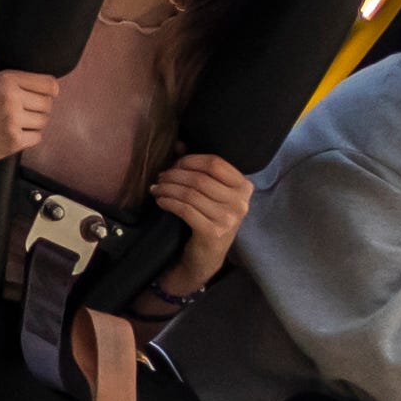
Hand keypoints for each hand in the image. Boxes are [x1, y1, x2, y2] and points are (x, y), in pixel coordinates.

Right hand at [0, 65, 56, 166]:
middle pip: (48, 103)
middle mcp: (12, 99)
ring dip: (36, 122)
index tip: (46, 93)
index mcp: (7, 80)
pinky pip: (37, 137)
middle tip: (30, 110)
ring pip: (44, 121)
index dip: (50, 89)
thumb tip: (18, 63)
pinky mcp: (13, 142)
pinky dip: (31, 136)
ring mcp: (13, 121)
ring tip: (23, 122)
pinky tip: (19, 133)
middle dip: (41, 107)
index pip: (49, 84)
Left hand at [150, 153, 253, 292]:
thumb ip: (198, 169)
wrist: (207, 257)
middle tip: (160, 177)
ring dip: (168, 188)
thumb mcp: (210, 194)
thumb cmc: (208, 218)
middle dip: (175, 175)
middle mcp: (241, 202)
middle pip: (200, 178)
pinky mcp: (213, 232)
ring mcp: (228, 218)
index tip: (174, 164)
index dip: (190, 160)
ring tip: (157, 188)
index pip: (215, 163)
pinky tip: (161, 201)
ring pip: (190, 193)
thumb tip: (178, 144)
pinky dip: (169, 202)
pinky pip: (185, 209)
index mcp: (244, 187)